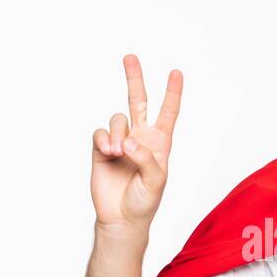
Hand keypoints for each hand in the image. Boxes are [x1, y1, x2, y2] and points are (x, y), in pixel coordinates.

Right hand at [90, 54, 182, 230]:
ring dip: (118, 132)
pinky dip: (104, 139)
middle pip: (138, 101)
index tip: (176, 72)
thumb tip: (128, 141)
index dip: (172, 93)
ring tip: (118, 152)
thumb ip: (146, 158)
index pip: (168, 112)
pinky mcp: (101, 149)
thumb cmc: (144, 202)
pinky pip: (101, 133)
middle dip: (134, 79)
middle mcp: (140, 137)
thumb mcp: (156, 181)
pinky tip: (108, 152)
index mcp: (160, 143)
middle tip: (130, 57)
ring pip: (118, 119)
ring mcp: (120, 142)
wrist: (121, 218)